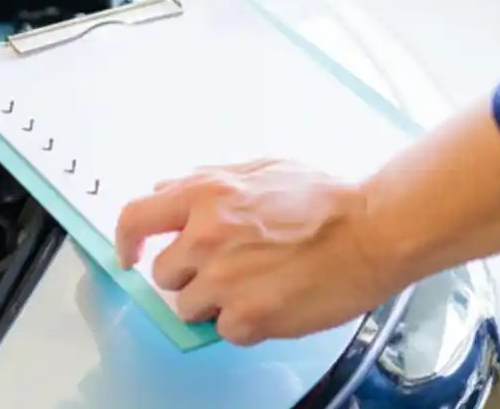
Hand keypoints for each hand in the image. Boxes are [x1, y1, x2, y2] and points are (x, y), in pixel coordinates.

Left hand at [114, 159, 396, 345]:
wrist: (372, 231)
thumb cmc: (325, 200)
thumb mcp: (258, 169)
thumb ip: (205, 180)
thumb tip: (165, 189)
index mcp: (204, 194)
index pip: (134, 218)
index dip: (127, 242)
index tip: (131, 256)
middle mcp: (205, 236)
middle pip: (164, 273)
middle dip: (188, 275)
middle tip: (226, 268)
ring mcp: (223, 279)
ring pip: (189, 306)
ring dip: (214, 302)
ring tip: (255, 284)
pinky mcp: (248, 316)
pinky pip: (224, 330)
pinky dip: (244, 323)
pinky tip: (272, 300)